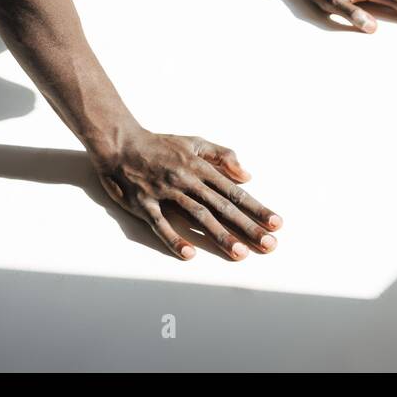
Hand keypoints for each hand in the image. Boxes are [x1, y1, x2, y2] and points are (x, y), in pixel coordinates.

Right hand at [90, 129, 281, 260]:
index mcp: (201, 167)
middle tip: (268, 245)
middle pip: (222, 207)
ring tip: (239, 253)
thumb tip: (247, 174)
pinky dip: (174, 239)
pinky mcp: (143, 204)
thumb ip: (223, 155)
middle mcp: (187, 180)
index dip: (256, 208)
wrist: (120, 141)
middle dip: (247, 227)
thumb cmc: (159, 144)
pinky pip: (161, 224)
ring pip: (197, 216)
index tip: (276, 224)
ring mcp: (165, 192)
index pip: (235, 192)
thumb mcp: (195, 141)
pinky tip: (189, 254)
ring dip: (220, 235)